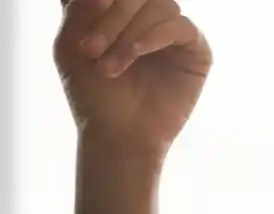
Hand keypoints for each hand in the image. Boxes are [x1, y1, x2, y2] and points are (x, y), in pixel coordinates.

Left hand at [56, 0, 210, 154]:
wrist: (120, 135)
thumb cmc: (94, 94)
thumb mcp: (71, 44)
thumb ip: (81, 7)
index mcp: (116, 11)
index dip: (99, 1)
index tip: (82, 26)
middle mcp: (146, 18)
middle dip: (110, 18)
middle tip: (89, 50)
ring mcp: (172, 32)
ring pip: (158, 5)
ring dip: (128, 33)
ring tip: (109, 67)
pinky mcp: (195, 50)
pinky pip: (181, 26)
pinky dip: (154, 35)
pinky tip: (138, 53)